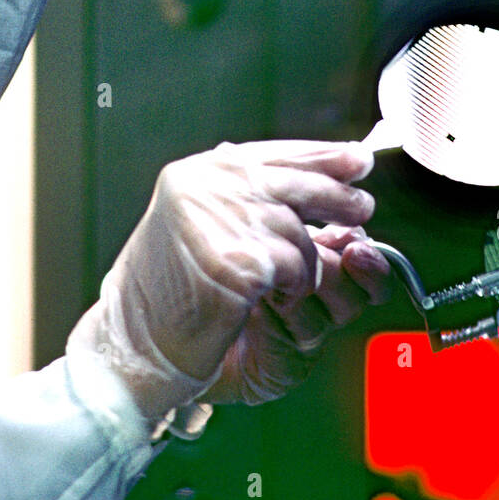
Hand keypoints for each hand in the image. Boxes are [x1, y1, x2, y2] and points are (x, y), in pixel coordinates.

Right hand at [66, 140, 375, 422]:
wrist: (136, 346)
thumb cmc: (166, 296)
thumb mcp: (198, 229)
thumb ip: (242, 201)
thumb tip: (313, 178)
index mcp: (195, 175)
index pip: (270, 153)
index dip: (320, 156)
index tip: (355, 159)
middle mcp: (204, 190)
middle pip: (295, 180)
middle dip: (337, 194)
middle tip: (362, 206)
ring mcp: (219, 223)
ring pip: (299, 229)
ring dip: (307, 259)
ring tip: (292, 280)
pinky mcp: (237, 262)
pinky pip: (296, 266)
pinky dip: (297, 285)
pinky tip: (279, 297)